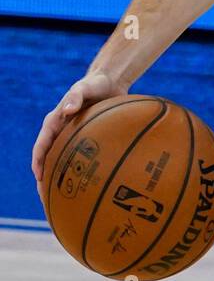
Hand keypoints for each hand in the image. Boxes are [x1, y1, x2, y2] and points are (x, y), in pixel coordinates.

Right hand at [31, 68, 128, 186]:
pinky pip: (79, 157)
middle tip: (46, 197)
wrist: (109, 81)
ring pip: (61, 160)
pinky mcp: (85, 138)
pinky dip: (79, 170)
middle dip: (44, 177)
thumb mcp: (85, 87)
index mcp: (55, 121)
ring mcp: (72, 136)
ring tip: (62, 199)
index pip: (42, 144)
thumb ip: (76, 96)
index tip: (39, 177)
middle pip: (48, 157)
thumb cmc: (95, 83)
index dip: (38, 161)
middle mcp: (60, 131)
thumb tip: (66, 110)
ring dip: (60, 177)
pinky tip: (88, 186)